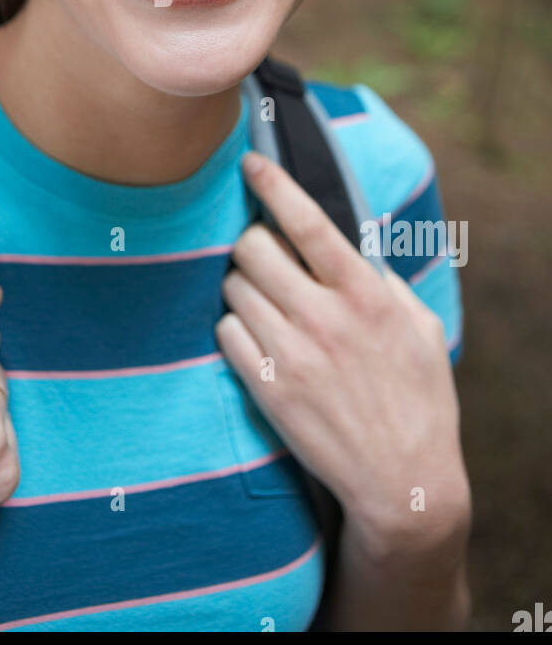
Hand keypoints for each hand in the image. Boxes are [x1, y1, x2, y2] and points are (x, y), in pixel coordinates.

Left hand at [216, 152, 469, 557]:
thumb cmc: (419, 399)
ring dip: (242, 286)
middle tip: (265, 258)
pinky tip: (257, 338)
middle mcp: (325, 317)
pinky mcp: (267, 387)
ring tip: (265, 303)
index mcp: (365, 294)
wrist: (403, 482)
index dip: (273, 184)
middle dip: (253, 244)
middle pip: (253, 248)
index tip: (250, 162)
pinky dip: (234, 327)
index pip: (306, 222)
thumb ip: (381, 282)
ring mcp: (292, 353)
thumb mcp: (419, 328)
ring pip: (233, 287)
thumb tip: (347, 247)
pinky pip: (225, 332)